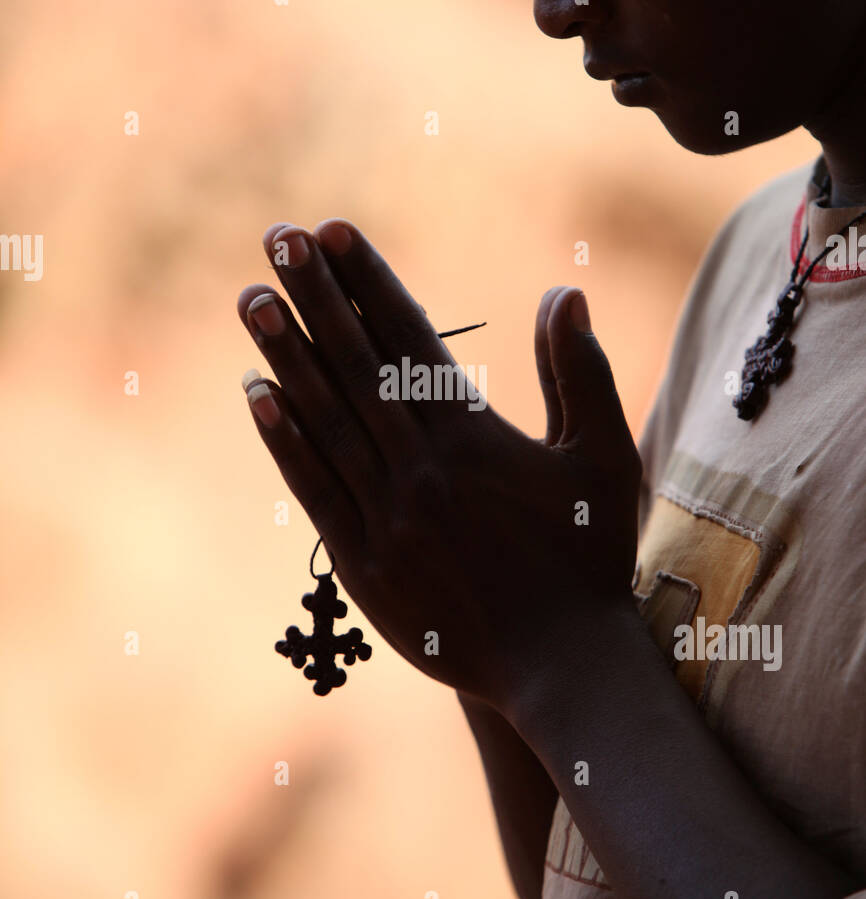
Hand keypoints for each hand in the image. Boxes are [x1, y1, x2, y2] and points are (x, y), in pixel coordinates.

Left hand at [237, 220, 641, 712]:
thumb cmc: (590, 558)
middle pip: (357, 365)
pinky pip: (316, 488)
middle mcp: (422, 468)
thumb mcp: (605, 457)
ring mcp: (388, 517)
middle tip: (276, 240)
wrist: (561, 666)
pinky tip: (258, 396)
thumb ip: (580, 372)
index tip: (333, 232)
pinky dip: (284, 440)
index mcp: (476, 437)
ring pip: (326, 420)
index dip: (368, 280)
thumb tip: (563, 293)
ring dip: (285, 355)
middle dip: (314, 296)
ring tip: (251, 300)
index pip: (410, 339)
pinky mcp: (365, 564)